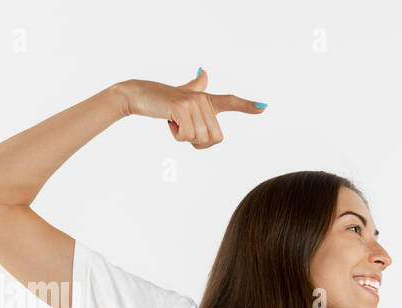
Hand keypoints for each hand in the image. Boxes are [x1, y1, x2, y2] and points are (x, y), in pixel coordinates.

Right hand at [117, 69, 264, 147]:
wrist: (138, 94)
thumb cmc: (161, 99)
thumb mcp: (181, 93)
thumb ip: (195, 86)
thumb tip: (204, 71)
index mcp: (206, 99)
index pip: (230, 102)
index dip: (247, 105)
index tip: (263, 106)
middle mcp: (203, 99)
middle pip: (214, 138)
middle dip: (198, 142)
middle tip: (183, 129)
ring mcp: (193, 102)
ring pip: (200, 139)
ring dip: (185, 138)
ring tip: (175, 122)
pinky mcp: (181, 107)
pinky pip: (187, 136)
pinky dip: (176, 135)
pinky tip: (169, 122)